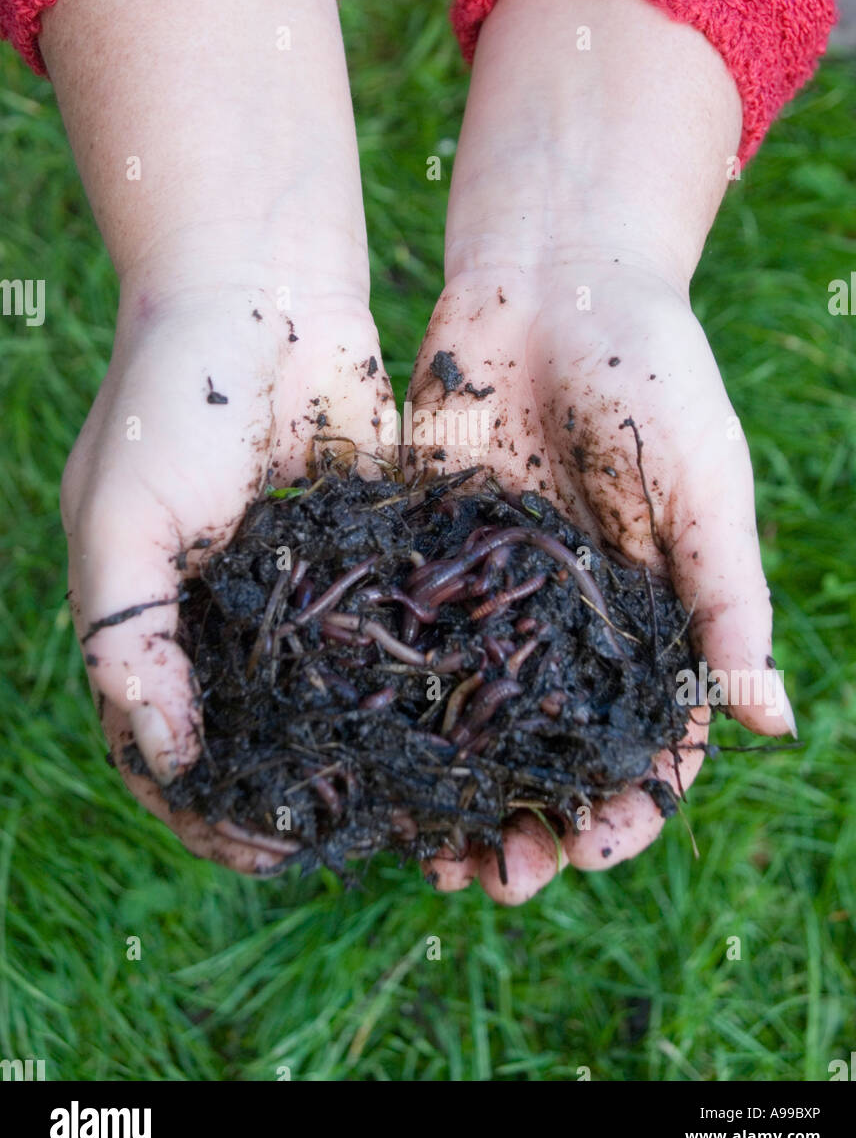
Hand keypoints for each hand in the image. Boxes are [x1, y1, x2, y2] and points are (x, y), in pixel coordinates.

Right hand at [62, 270, 394, 872]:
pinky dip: (414, 680)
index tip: (259, 849)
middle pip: (260, 736)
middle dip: (294, 798)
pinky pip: (391, 630)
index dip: (206, 809)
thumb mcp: (120, 524)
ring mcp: (302, 587)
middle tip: (346, 846)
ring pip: (333, 697)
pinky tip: (453, 722)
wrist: (257, 288)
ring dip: (361, 755)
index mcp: (155, 620)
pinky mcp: (369, 548)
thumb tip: (170, 761)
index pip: (171, 749)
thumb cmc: (169, 401)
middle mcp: (231, 615)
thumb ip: (128, 642)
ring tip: (409, 810)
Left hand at [406, 255, 792, 903]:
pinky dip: (395, 709)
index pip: (649, 737)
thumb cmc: (651, 368)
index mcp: (650, 613)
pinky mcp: (430, 554)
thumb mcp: (703, 480)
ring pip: (476, 721)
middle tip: (500, 879)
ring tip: (428, 856)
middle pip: (554, 750)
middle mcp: (570, 621)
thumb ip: (727, 596)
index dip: (629, 803)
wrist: (553, 274)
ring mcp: (495, 594)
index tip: (594, 845)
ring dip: (457, 793)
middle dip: (534, 824)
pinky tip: (367, 755)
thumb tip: (772, 718)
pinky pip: (411, 646)